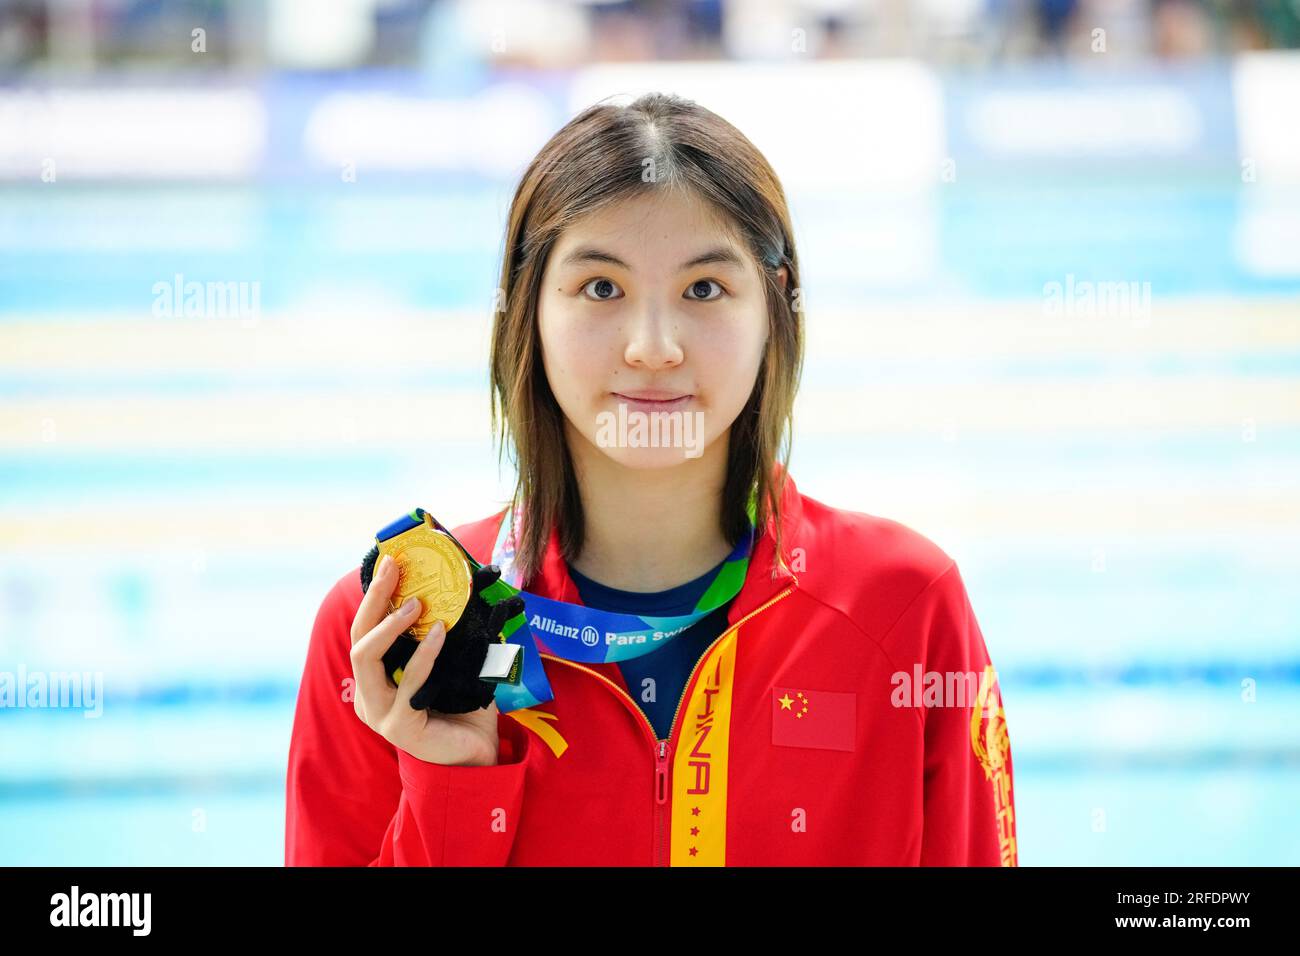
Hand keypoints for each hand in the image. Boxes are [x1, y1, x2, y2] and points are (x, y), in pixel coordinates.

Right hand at [349, 553, 499, 765]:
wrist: (477, 754)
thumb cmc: (463, 708)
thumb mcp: (453, 665)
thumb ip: (451, 635)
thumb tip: (471, 587)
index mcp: (376, 679)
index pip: (365, 631)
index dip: (374, 596)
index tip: (390, 561)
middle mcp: (369, 695)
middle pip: (357, 639)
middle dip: (373, 600)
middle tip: (394, 568)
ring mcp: (379, 713)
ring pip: (365, 659)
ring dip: (389, 626)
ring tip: (415, 602)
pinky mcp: (398, 728)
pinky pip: (407, 684)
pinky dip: (423, 655)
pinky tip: (440, 634)